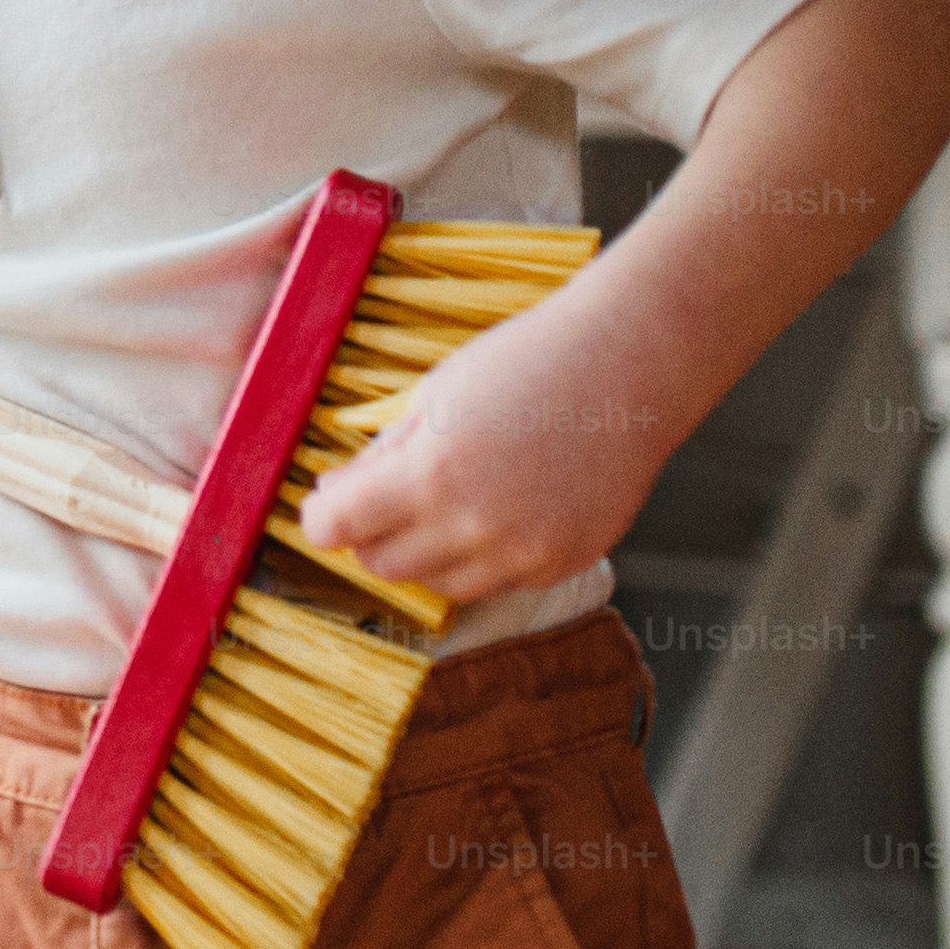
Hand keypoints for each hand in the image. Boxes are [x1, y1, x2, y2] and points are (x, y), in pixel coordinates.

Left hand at [292, 302, 668, 604]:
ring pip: (438, 585)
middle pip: (382, 566)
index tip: (326, 504)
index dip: (322, 517)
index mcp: (431, 474)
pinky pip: (497, 582)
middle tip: (383, 498)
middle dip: (370, 535)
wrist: (627, 368)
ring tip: (448, 497)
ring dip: (425, 552)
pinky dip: (481, 558)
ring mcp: (523, 553)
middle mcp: (475, 527)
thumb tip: (333, 492)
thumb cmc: (526, 363)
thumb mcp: (434, 395)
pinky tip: (498, 507)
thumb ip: (382, 453)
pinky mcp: (563, 564)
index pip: (337, 529)